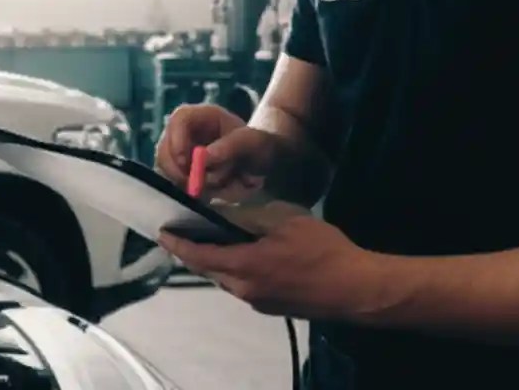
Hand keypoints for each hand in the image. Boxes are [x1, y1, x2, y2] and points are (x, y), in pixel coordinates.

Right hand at [154, 104, 282, 205]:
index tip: (186, 163)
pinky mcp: (182, 170)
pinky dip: (189, 190)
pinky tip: (209, 191)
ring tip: (214, 186)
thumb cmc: (258, 146)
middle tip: (194, 186)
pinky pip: (174, 181)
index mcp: (202, 116)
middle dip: (177, 169)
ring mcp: (181, 151)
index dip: (177, 141)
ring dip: (187, 181)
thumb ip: (229, 148)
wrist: (262, 163)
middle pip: (165, 146)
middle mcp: (186, 131)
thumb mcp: (251, 143)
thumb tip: (204, 158)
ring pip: (167, 168)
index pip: (179, 119)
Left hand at [158, 210, 396, 321]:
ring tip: (211, 239)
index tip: (162, 232)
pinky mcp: (272, 307)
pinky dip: (233, 269)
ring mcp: (258, 302)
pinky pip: (242, 286)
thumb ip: (251, 216)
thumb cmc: (323, 250)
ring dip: (215, 262)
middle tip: (184, 231)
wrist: (356, 289)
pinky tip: (242, 254)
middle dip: (193, 252)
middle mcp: (245, 289)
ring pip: (225, 279)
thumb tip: (225, 211)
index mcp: (245, 266)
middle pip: (208, 270)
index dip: (178, 244)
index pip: (198, 256)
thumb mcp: (285, 220)